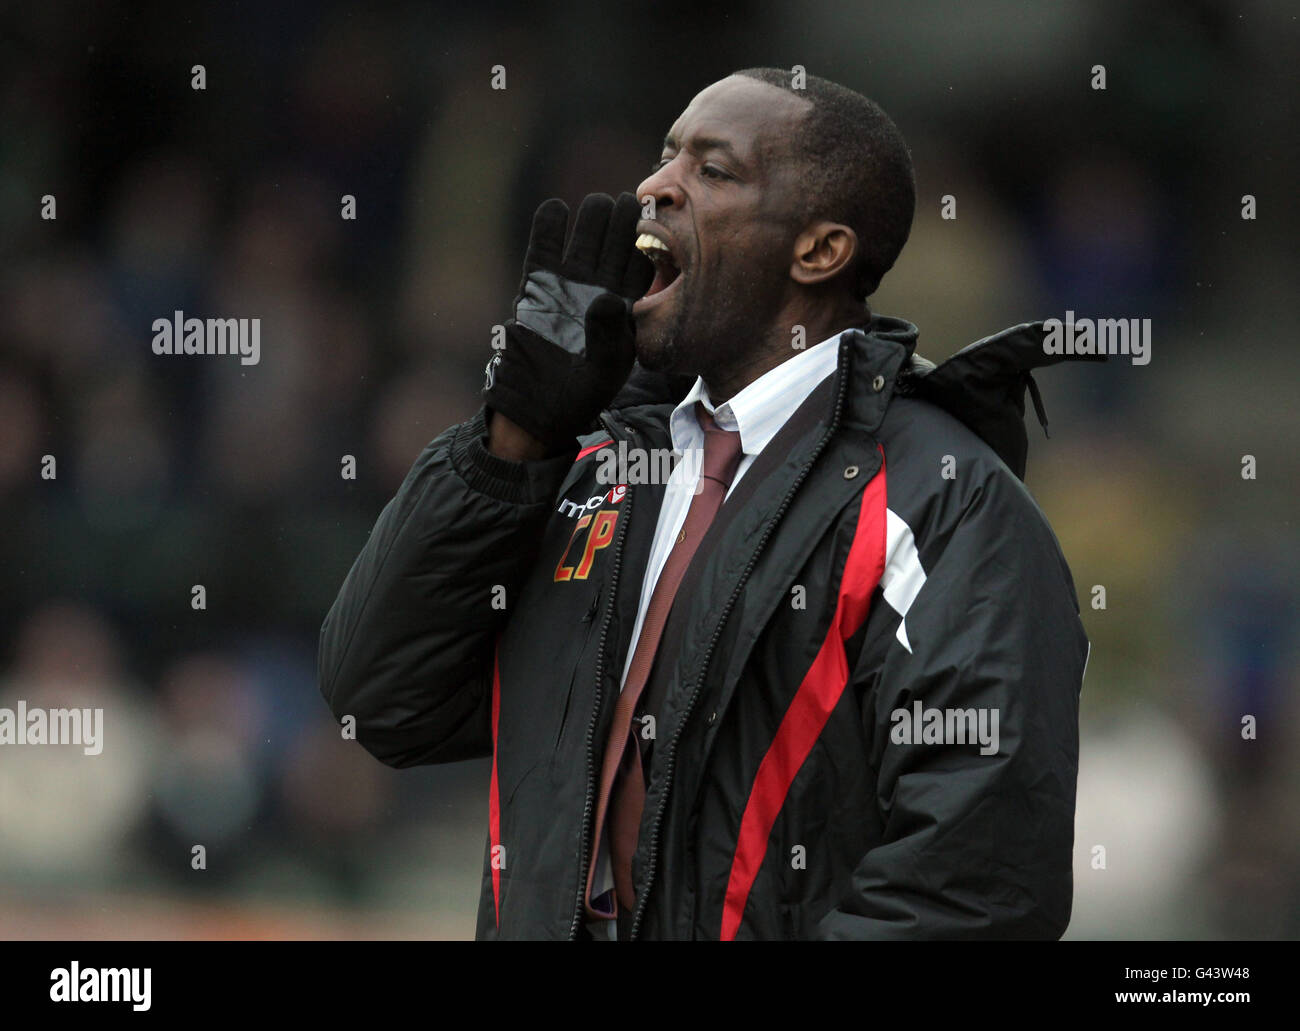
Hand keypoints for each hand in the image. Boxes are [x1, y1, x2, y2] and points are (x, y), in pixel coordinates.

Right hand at [482, 192, 653, 453]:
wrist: (536, 404)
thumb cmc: (579, 392)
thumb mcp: (605, 368)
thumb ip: (610, 335)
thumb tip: (607, 298)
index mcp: (626, 306)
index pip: (639, 264)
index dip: (648, 242)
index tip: (653, 222)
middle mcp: (599, 288)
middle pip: (613, 244)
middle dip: (620, 221)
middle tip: (624, 203)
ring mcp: (568, 282)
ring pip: (583, 239)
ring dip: (590, 219)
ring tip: (596, 203)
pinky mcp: (538, 283)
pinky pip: (544, 247)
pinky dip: (548, 227)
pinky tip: (555, 210)